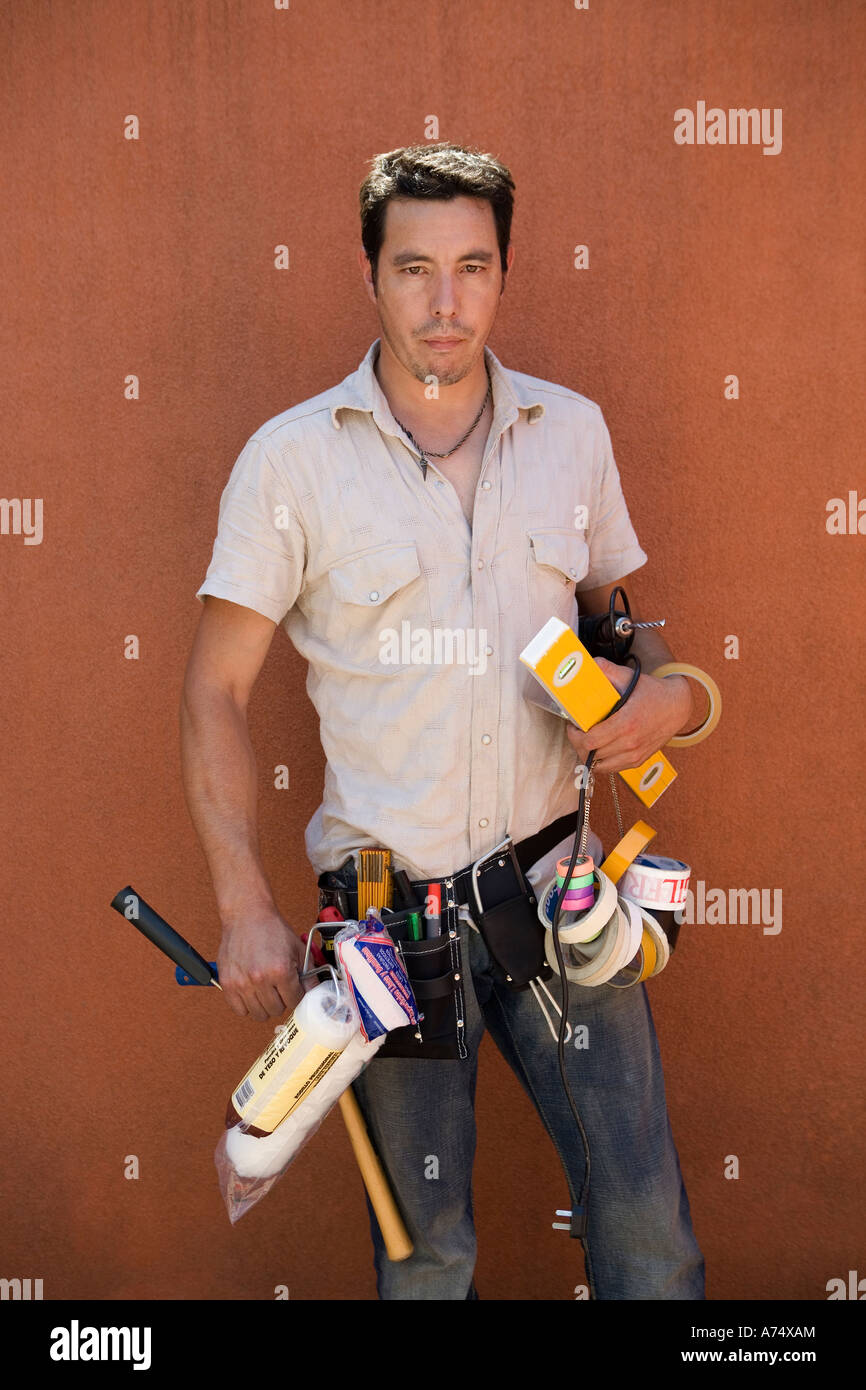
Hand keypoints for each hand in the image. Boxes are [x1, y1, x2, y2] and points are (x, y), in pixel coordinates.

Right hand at [217, 905, 317, 1020]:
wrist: (247, 915)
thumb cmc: (271, 929)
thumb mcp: (297, 948)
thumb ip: (308, 973)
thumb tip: (314, 992)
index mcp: (281, 970)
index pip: (294, 1001)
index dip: (297, 995)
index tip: (294, 989)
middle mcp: (260, 979)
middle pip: (277, 1010)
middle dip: (282, 1000)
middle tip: (280, 988)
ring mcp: (242, 983)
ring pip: (259, 1014)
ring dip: (265, 1005)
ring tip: (266, 989)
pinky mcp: (227, 983)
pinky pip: (239, 1010)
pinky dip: (247, 1006)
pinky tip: (252, 992)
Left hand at [565, 659, 690, 775]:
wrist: (677, 707)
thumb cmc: (652, 692)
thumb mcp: (629, 676)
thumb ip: (607, 670)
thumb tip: (589, 664)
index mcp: (626, 723)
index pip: (590, 740)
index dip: (575, 735)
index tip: (573, 725)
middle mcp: (631, 742)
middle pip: (591, 754)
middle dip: (578, 743)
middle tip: (577, 732)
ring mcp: (635, 754)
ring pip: (599, 765)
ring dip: (588, 754)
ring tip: (586, 740)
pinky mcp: (637, 761)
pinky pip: (611, 768)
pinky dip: (601, 761)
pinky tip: (599, 748)